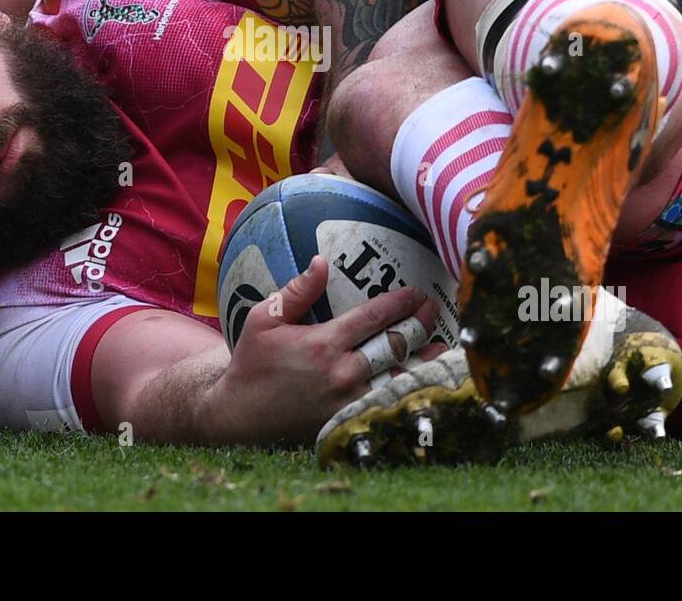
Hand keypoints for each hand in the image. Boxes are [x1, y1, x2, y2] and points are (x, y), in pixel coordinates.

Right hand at [204, 255, 438, 442]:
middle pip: (394, 346)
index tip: (416, 293)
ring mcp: (348, 401)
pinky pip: (386, 402)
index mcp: (324, 343)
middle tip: (432, 311)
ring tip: (441, 347)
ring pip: (399, 379)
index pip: (374, 317)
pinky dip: (407, 390)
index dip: (399, 302)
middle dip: (418, 326)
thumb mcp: (264, 318)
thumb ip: (297, 291)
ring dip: (423, 362)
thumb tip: (322, 262)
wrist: (240, 414)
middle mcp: (342, 372)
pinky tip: (422, 382)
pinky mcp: (348, 420)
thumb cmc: (253, 362)